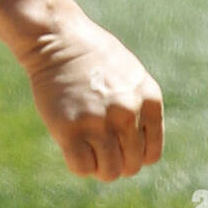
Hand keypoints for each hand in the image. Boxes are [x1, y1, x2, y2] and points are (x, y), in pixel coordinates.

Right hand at [18, 16, 163, 180]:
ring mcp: (99, 123)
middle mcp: (128, 113)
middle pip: (130, 165)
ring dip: (97, 165)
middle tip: (97, 145)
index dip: (133, 154)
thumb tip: (139, 147)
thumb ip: (139, 106)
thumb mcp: (129, 74)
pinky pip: (81, 168)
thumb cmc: (90, 53)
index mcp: (148, 98)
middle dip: (114, 161)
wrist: (56, 36)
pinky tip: (70, 145)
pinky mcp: (70, 129)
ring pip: (108, 171)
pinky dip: (78, 164)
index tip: (117, 146)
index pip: (151, 154)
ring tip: (85, 146)